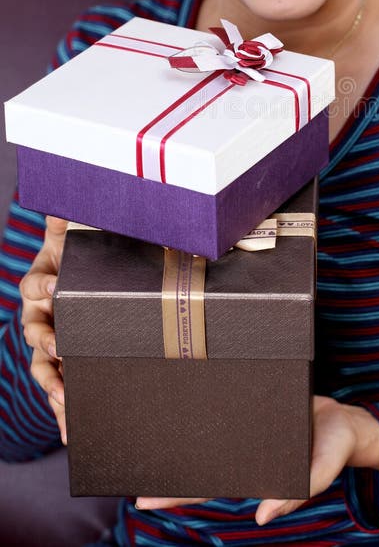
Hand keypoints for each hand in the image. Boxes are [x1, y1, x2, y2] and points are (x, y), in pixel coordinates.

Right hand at [19, 215, 68, 443]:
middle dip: (45, 341)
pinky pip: (60, 389)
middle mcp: (42, 315)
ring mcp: (50, 342)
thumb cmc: (81, 257)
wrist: (86, 280)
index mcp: (45, 282)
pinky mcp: (63, 364)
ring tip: (63, 399)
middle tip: (58, 348)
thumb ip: (68, 222)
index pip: (34, 285)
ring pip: (42, 366)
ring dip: (52, 383)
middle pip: (34, 330)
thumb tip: (62, 204)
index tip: (53, 287)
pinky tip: (71, 432)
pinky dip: (63, 410)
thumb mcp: (77, 237)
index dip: (41, 286)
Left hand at [135, 394, 378, 524]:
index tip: (144, 497)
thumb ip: (294, 493)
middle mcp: (244, 451)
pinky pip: (226, 407)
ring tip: (148, 424)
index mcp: (252, 471)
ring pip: (207, 433)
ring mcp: (248, 427)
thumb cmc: (335, 449)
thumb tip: (261, 515)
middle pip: (198, 459)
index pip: (207, 485)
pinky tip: (186, 396)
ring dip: (182, 431)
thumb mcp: (319, 471)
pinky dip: (206, 406)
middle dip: (167, 462)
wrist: (349, 420)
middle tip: (128, 458)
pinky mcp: (256, 402)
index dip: (177, 492)